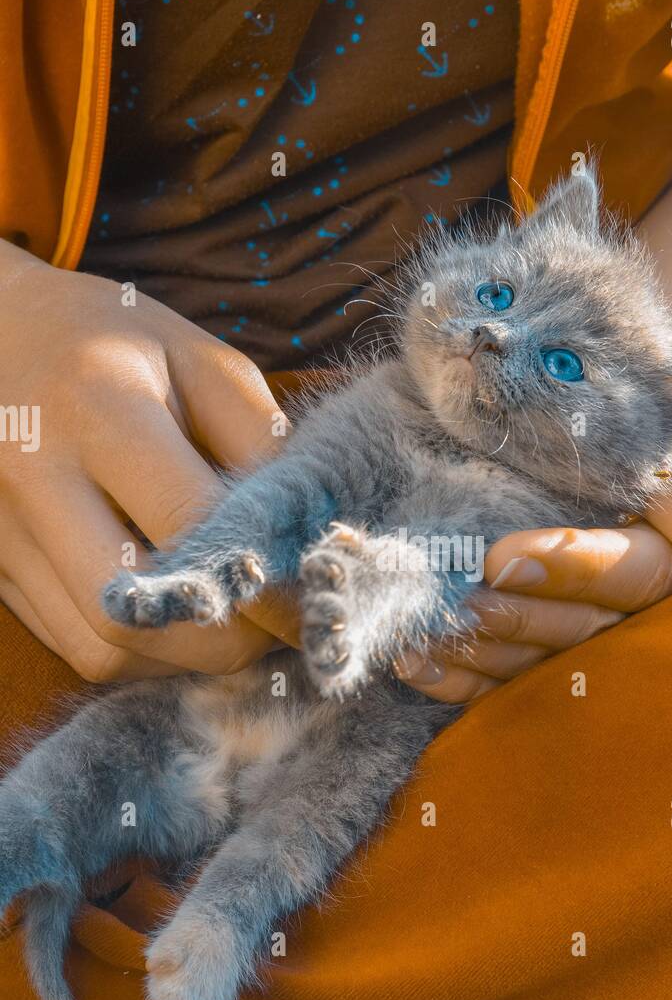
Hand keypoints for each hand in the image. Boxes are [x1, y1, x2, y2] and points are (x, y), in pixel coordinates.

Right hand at [0, 242, 296, 680]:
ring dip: (180, 656)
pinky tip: (174, 616)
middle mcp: (33, 475)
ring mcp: (2, 530)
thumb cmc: (116, 343)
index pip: (189, 522)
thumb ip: (261, 447)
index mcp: (95, 404)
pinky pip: (75, 645)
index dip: (262, 577)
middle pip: (133, 612)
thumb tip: (311, 544)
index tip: (313, 600)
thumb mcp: (203, 363)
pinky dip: (140, 650)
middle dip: (220, 641)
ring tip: (228, 621)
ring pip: (101, 648)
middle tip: (271, 625)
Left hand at [395, 453, 671, 701]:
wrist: (555, 460)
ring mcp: (578, 655)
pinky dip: (450, 680)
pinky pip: (495, 692)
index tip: (504, 554)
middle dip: (518, 617)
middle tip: (464, 600)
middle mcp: (630, 622)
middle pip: (579, 630)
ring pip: (534, 668)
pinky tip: (411, 662)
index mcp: (671, 565)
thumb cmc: (613, 456)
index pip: (631, 574)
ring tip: (427, 633)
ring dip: (477, 652)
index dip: (570, 566)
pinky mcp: (532, 678)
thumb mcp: (661, 460)